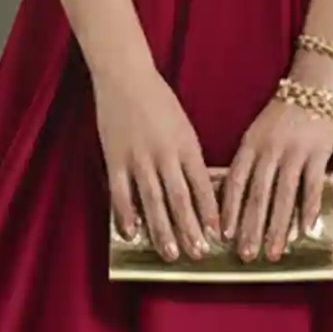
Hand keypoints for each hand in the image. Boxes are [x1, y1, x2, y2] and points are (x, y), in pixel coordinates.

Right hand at [93, 64, 219, 261]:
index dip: (210, 213)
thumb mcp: (183, 128)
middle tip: (198, 254)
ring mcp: (138, 159)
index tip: (217, 236)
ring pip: (153, 202)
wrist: (125, 77)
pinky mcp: (115, 159)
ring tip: (171, 253)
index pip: (202, 187)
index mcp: (187, 146)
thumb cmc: (158, 101)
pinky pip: (121, 194)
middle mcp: (165, 155)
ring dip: (163, 230)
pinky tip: (132, 234)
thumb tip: (199, 191)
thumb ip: (190, 158)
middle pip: (180, 200)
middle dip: (191, 230)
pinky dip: (126, 215)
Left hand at [221, 55, 332, 262]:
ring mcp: (295, 153)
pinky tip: (304, 232)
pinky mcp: (319, 154)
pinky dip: (308, 210)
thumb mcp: (257, 133)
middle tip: (245, 255)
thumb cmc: (282, 113)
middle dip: (250, 229)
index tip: (222, 236)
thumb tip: (233, 198)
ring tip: (272, 253)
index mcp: (250, 145)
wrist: (316, 85)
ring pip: (283, 197)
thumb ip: (248, 162)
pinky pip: (311, 187)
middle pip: (257, 195)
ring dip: (277, 228)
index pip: (234, 182)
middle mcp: (270, 150)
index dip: (228, 210)